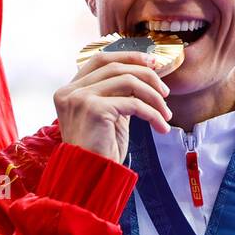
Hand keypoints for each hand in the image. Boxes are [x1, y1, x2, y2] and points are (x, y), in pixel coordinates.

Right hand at [53, 50, 172, 163]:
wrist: (89, 177)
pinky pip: (133, 103)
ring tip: (166, 114)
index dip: (127, 56)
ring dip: (154, 97)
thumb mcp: (107, 116)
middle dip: (146, 75)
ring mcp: (80, 99)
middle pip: (115, 67)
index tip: (152, 62)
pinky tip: (160, 126)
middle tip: (165, 92)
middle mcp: (70, 91)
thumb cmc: (99, 151)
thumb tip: (143, 77)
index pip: (100, 59)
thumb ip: (116, 95)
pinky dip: (152, 113)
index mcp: (69, 90)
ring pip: (128, 81)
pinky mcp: (94, 109)